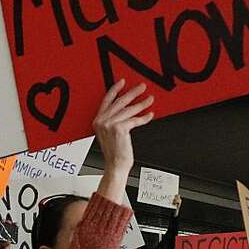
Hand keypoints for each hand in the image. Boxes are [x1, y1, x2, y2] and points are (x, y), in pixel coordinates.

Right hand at [92, 81, 155, 203]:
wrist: (115, 166)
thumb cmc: (114, 153)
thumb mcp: (109, 134)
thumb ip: (113, 121)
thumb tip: (127, 109)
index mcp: (97, 121)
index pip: (107, 100)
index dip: (115, 90)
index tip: (123, 82)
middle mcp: (102, 121)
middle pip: (120, 102)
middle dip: (132, 93)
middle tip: (142, 87)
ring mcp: (109, 124)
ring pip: (129, 110)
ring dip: (142, 104)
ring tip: (150, 99)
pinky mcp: (119, 129)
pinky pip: (134, 120)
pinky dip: (144, 118)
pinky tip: (149, 115)